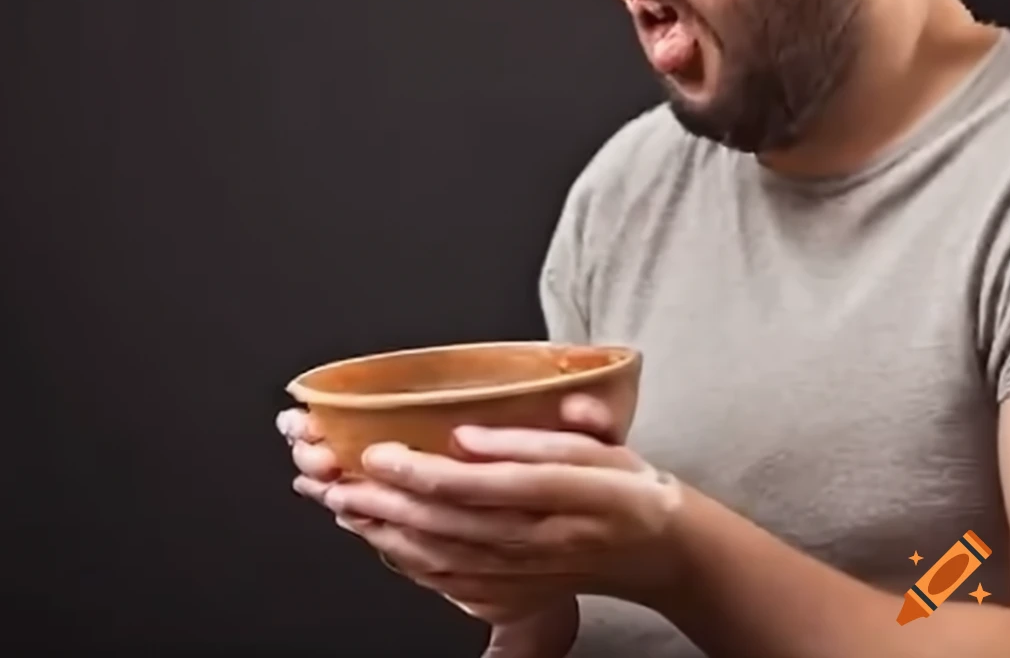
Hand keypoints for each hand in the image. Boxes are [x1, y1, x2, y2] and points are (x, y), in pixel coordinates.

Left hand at [283, 396, 684, 607]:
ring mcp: (521, 574)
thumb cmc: (623, 486)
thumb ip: (534, 437)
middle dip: (382, 503)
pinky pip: (448, 584)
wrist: (654, 549)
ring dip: (384, 532)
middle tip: (337, 478)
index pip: (475, 485)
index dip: (419, 471)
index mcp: (558, 494)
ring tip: (342, 504)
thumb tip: (470, 432)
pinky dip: (407, 564)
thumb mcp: (599, 443)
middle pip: (445, 524)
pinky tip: (381, 541)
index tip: (376, 450)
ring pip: (439, 558)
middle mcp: (535, 540)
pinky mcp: (512, 595)